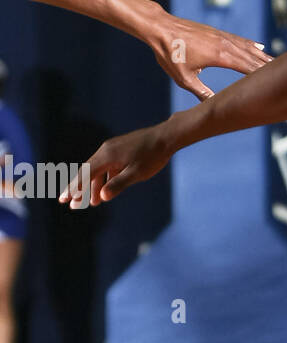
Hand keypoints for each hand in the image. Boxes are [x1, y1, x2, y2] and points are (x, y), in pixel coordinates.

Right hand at [58, 122, 176, 207]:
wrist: (166, 137)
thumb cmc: (153, 156)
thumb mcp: (137, 173)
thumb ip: (118, 184)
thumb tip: (102, 196)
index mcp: (107, 156)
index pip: (85, 174)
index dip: (74, 188)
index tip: (64, 199)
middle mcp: (105, 150)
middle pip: (87, 172)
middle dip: (79, 189)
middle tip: (72, 205)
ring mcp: (112, 148)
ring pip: (98, 170)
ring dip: (94, 186)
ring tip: (92, 203)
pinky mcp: (119, 149)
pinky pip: (106, 166)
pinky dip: (104, 178)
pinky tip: (105, 190)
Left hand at [146, 13, 271, 98]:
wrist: (160, 28)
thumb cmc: (170, 54)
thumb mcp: (184, 79)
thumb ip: (202, 93)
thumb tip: (216, 107)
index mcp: (220, 56)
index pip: (248, 67)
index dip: (263, 75)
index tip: (276, 83)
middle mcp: (225, 44)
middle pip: (252, 57)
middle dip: (268, 66)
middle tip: (286, 75)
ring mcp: (222, 36)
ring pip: (248, 47)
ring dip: (262, 55)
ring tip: (276, 63)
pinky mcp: (217, 32)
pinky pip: (239, 39)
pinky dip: (251, 44)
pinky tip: (258, 46)